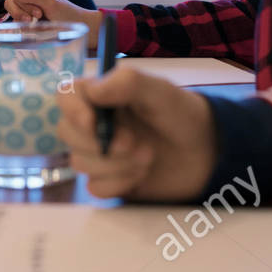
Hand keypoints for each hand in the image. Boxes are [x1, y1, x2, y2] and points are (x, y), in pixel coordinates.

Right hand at [5, 0, 102, 48]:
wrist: (78, 27)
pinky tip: (40, 31)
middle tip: (38, 19)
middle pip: (11, 7)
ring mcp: (30, 16)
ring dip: (27, 24)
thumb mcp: (51, 3)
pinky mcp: (31, 27)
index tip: (38, 13)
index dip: (23, 6)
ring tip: (42, 26)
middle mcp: (30, 3)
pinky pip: (21, 29)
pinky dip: (29, 32)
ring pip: (15, 20)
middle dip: (22, 14)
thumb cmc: (68, 13)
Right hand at [59, 67, 217, 200]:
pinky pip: (94, 188)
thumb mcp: (160, 91)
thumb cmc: (180, 113)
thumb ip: (128, 83)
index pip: (66, 96)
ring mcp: (98, 154)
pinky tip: (141, 174)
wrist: (205, 152)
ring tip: (148, 156)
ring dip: (116, 163)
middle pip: (67, 133)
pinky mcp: (108, 181)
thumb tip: (92, 90)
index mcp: (101, 96)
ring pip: (79, 163)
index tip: (91, 121)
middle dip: (100, 142)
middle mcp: (94, 123)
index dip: (72, 109)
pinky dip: (119, 183)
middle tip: (134, 142)